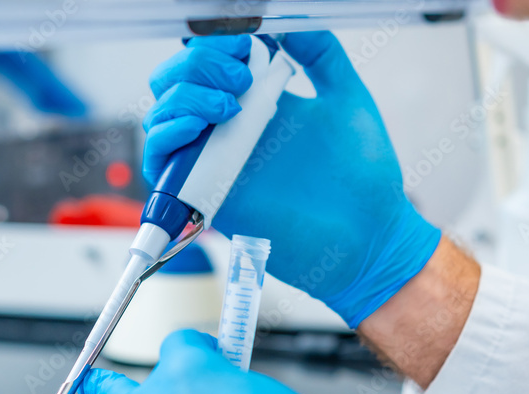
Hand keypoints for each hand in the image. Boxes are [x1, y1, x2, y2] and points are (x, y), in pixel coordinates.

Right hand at [144, 31, 440, 327]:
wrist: (368, 236)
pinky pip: (161, 163)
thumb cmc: (363, 177)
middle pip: (175, 83)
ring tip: (231, 105)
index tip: (244, 44)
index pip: (207, 62)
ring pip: (162, 116)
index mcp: (257, 104)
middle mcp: (229, 131)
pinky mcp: (207, 196)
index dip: (215, 45)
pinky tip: (198, 126)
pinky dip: (167, 136)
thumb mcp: (347, 98)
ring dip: (186, 96)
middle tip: (239, 76)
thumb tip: (284, 22)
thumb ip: (320, 54)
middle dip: (197, 66)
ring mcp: (216, 162)